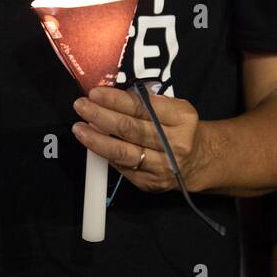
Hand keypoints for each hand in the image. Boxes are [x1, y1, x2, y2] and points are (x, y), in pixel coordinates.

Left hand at [72, 85, 203, 193]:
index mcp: (182, 119)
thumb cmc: (179, 128)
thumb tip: (111, 96)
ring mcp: (163, 167)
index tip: (95, 93)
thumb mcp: (174, 107)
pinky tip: (94, 144)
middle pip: (131, 129)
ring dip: (97, 139)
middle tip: (81, 106)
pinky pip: (122, 168)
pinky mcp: (151, 182)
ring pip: (123, 153)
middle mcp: (175, 144)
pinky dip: (105, 155)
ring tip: (79, 128)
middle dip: (101, 116)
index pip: (143, 107)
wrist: (197, 160)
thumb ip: (147, 101)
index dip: (115, 100)